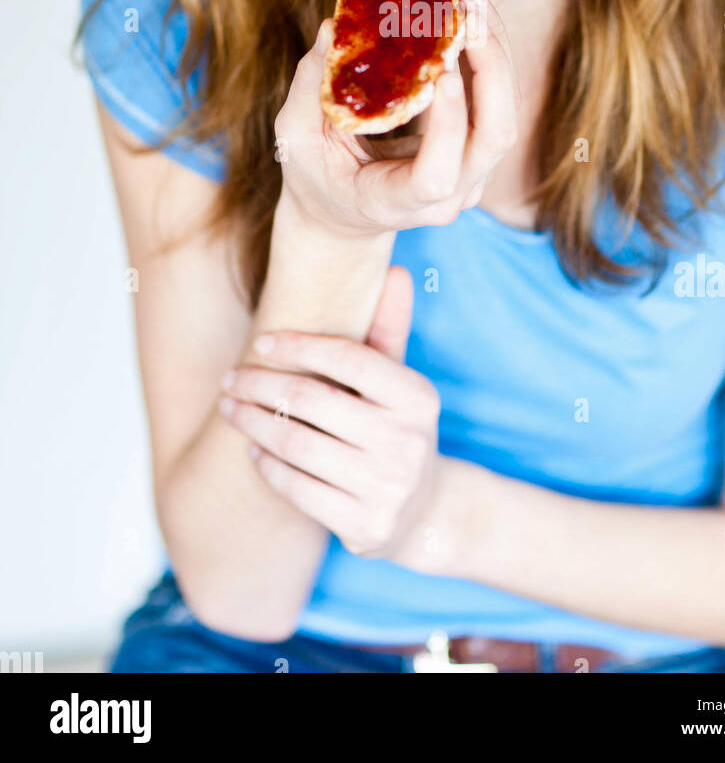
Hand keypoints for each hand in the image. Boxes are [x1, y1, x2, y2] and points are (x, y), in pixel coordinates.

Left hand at [217, 266, 441, 558]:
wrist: (423, 511)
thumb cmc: (397, 429)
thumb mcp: (400, 383)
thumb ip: (390, 328)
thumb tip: (397, 269)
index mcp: (417, 396)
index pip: (350, 358)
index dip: (300, 345)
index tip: (261, 340)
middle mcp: (407, 441)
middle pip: (313, 400)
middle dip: (261, 384)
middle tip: (229, 377)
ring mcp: (387, 487)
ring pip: (297, 445)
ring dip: (253, 422)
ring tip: (229, 407)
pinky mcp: (365, 527)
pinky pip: (298, 488)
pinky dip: (269, 465)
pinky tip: (254, 449)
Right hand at [274, 0, 519, 238]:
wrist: (344, 212)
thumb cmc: (315, 177)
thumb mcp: (298, 138)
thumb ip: (310, 88)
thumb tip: (333, 30)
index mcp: (399, 201)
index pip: (437, 175)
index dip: (447, 126)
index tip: (444, 74)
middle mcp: (449, 193)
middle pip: (494, 137)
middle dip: (491, 69)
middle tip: (468, 11)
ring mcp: (471, 172)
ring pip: (505, 113)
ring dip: (496, 50)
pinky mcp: (478, 145)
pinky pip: (498, 99)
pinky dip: (490, 51)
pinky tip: (472, 9)